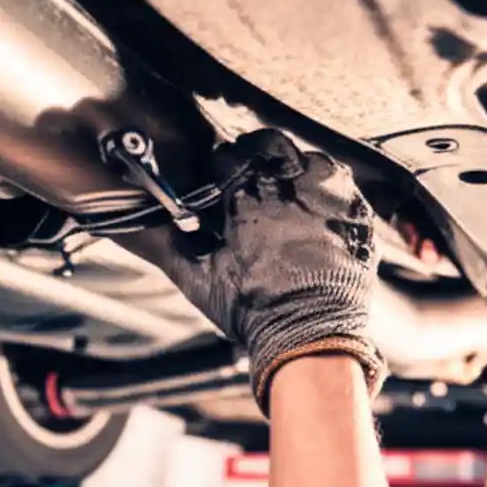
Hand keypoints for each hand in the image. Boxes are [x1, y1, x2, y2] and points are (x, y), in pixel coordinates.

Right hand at [132, 129, 385, 412]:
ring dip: (297, 176)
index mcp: (248, 194)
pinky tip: (318, 223)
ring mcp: (330, 195)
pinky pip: (342, 186)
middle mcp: (291, 184)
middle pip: (271, 147)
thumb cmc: (255, 311)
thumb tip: (128, 226)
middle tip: (259, 192)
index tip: (226, 186)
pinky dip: (328, 197)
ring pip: (309, 160)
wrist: (311, 339)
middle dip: (261, 163)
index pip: (229, 155)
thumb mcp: (199, 279)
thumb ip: (162, 244)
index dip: (224, 170)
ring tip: (290, 209)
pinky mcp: (358, 211)